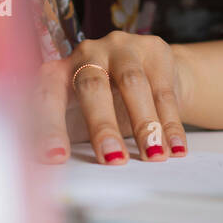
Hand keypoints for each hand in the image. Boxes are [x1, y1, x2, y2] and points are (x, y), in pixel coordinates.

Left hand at [35, 31, 188, 164]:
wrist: (148, 74)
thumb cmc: (105, 104)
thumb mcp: (82, 119)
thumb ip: (74, 137)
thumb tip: (70, 173)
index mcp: (60, 71)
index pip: (47, 95)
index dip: (50, 125)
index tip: (55, 158)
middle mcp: (87, 53)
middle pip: (92, 85)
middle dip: (102, 124)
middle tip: (112, 158)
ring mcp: (122, 48)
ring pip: (132, 83)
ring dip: (143, 124)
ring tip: (152, 155)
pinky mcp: (154, 50)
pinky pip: (163, 90)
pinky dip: (170, 124)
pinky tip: (175, 147)